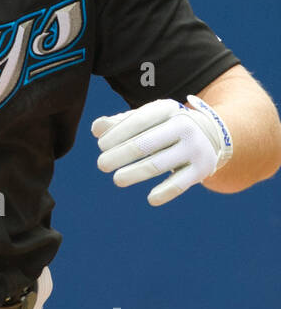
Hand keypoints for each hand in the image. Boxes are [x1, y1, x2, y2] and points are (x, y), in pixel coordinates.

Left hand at [91, 94, 232, 205]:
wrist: (210, 134)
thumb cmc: (165, 126)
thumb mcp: (146, 119)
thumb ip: (119, 123)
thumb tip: (96, 128)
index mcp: (167, 109)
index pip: (138, 121)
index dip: (117, 134)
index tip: (101, 146)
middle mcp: (184, 126)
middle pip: (146, 143)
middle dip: (121, 155)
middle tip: (102, 165)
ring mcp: (195, 148)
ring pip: (159, 164)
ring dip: (135, 173)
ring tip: (117, 179)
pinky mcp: (202, 168)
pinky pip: (181, 183)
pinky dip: (165, 192)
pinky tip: (151, 199)